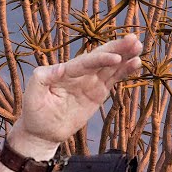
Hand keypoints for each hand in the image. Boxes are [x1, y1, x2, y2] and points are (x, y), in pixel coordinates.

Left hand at [8, 34, 143, 156]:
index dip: (102, 59)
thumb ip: (42, 77)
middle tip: (134, 40)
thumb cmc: (34, 111)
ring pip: (111, 67)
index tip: (117, 57)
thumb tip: (60, 68)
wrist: (42, 132)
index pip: (86, 62)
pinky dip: (124, 72)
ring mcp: (90, 83)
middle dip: (118, 48)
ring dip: (125, 57)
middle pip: (102, 58)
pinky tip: (135, 64)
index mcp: (66, 71)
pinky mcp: (98, 93)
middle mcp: (80, 73)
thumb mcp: (33, 92)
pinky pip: (113, 80)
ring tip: (139, 47)